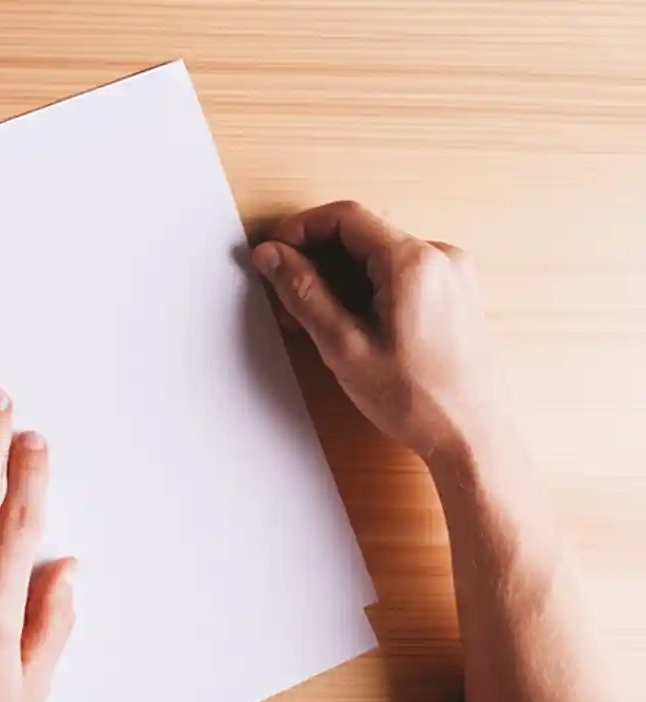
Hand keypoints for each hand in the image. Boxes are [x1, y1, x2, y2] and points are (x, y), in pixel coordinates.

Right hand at [251, 201, 509, 460]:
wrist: (474, 438)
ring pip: (378, 257)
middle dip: (316, 260)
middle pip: (362, 235)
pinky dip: (366, 289)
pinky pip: (400, 275)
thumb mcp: (344, 346)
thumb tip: (272, 256)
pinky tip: (347, 324)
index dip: (300, 229)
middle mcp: (440, 258)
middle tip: (285, 297)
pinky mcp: (455, 294)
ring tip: (313, 320)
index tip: (273, 254)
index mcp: (414, 262)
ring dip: (339, 278)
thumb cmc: (419, 400)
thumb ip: (303, 293)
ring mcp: (453, 275)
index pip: (345, 217)